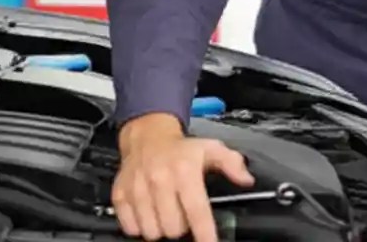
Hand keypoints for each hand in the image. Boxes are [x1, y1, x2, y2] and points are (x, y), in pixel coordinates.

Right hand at [112, 113, 255, 240]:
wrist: (147, 136)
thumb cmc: (180, 148)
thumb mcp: (211, 149)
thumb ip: (232, 164)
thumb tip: (246, 179)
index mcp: (184, 171)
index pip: (197, 211)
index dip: (205, 233)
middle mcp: (160, 180)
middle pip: (173, 228)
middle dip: (181, 227)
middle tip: (182, 213)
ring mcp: (138, 189)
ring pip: (152, 232)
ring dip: (161, 228)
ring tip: (166, 212)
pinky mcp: (120, 195)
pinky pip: (131, 228)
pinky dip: (141, 226)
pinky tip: (149, 212)